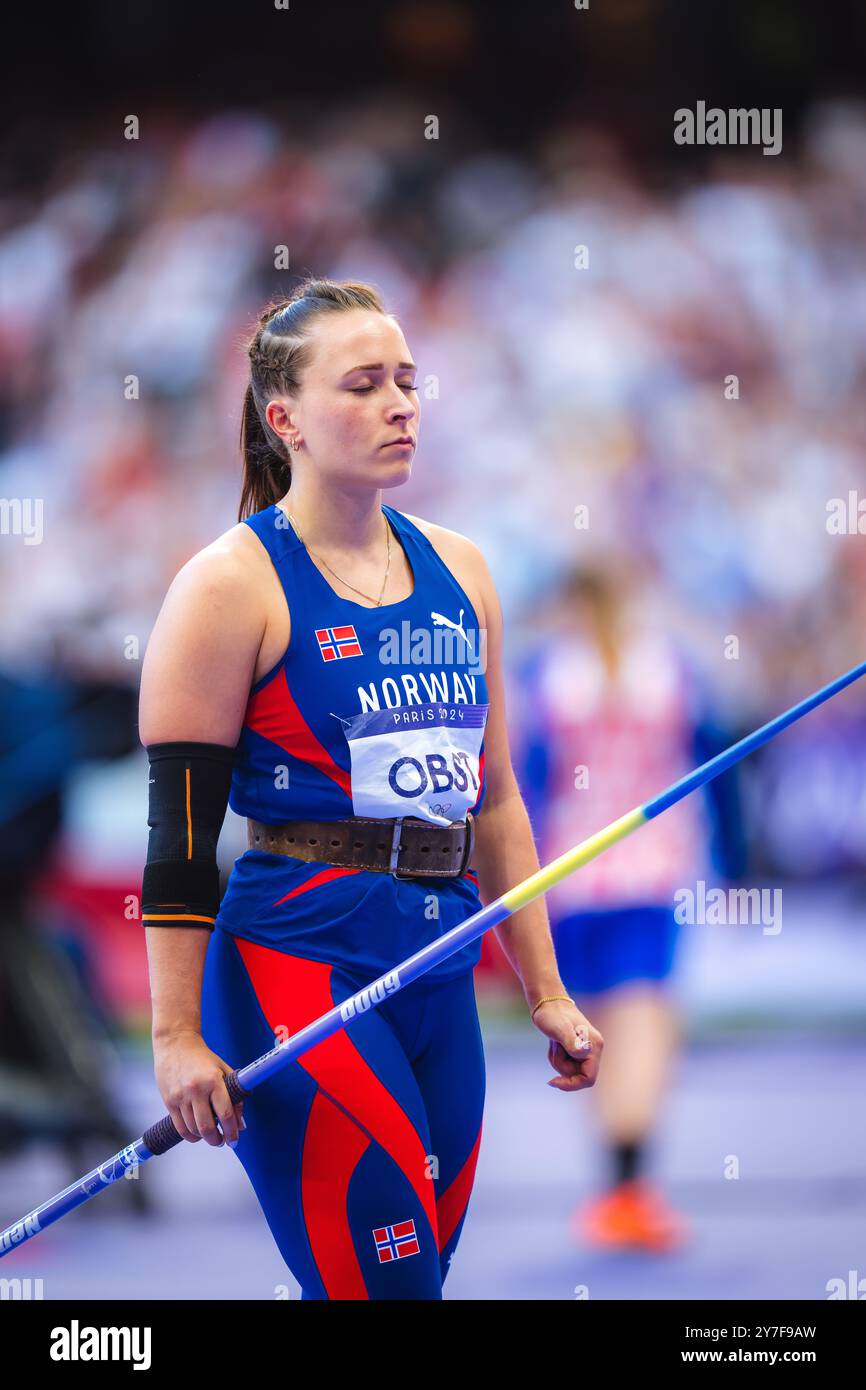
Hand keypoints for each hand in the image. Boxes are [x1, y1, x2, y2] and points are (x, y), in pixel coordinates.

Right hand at [152, 1030, 245, 1145]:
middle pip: (207, 1127)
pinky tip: (197, 1134)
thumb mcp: (224, 1071)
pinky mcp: (169, 1101)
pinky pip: (180, 1127)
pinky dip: (190, 1135)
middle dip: (217, 1140)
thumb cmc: (203, 1057)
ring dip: (204, 1138)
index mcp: (213, 1080)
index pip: (225, 1113)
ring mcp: (180, 1096)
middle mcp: (196, 1089)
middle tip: (222, 1141)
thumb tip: (241, 1125)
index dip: (232, 1131)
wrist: (176, 1043)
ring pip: (193, 1129)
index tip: (235, 1140)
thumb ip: (235, 1097)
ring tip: (211, 1136)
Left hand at [530, 998, 602, 1092]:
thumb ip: (572, 1043)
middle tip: (555, 1048)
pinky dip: (557, 1057)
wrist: (546, 1002)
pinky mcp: (576, 1049)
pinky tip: (555, 1043)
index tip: (553, 1081)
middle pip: (578, 1075)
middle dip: (562, 1066)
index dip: (572, 1084)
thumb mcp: (559, 1029)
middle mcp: (593, 1050)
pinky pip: (566, 1064)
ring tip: (554, 1043)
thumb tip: (584, 1053)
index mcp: (594, 1047)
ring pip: (570, 1071)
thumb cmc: (552, 1014)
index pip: (589, 1079)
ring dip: (558, 1060)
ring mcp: (585, 1050)